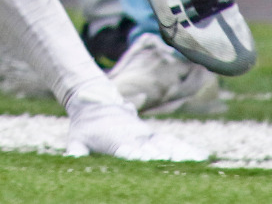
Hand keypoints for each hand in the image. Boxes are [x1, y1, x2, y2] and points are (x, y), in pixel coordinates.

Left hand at [63, 96, 208, 160]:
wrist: (95, 101)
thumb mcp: (76, 140)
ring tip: (200, 164)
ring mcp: (145, 134)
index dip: (139, 155)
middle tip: (182, 170)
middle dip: (167, 159)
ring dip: (182, 154)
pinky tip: (201, 156)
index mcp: (115, 139)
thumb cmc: (84, 127)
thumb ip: (75, 152)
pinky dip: (186, 148)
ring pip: (167, 144)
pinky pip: (172, 141)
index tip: (151, 162)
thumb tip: (71, 161)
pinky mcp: (153, 134)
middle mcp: (134, 136)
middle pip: (153, 149)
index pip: (128, 150)